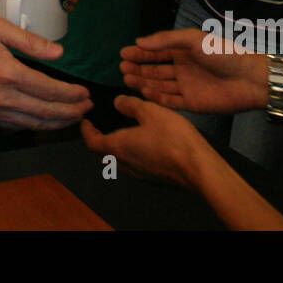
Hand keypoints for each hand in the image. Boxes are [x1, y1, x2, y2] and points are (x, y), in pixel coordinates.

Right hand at [0, 16, 92, 129]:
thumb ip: (30, 41)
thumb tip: (59, 54)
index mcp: (7, 74)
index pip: (50, 90)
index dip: (72, 94)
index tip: (85, 93)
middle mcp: (1, 98)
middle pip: (46, 112)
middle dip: (71, 112)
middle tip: (87, 108)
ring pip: (33, 124)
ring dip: (57, 122)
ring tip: (74, 116)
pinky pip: (17, 125)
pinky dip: (36, 124)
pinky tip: (46, 117)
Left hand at [81, 95, 214, 187]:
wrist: (197, 168)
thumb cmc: (171, 137)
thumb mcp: (151, 111)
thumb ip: (131, 105)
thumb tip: (116, 103)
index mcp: (118, 147)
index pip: (92, 142)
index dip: (86, 131)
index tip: (85, 121)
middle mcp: (125, 164)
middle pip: (103, 154)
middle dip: (99, 140)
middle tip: (101, 127)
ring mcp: (140, 174)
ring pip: (119, 162)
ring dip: (114, 148)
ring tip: (120, 134)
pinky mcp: (154, 179)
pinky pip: (134, 166)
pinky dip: (130, 154)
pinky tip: (142, 145)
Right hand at [119, 28, 266, 113]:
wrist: (249, 80)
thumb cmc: (223, 54)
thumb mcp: (193, 40)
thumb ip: (165, 40)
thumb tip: (139, 41)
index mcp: (185, 51)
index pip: (158, 52)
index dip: (140, 53)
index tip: (123, 54)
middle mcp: (184, 69)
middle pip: (156, 69)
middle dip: (139, 68)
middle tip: (121, 68)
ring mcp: (187, 87)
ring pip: (160, 85)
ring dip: (143, 81)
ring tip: (127, 79)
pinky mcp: (192, 104)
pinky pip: (170, 101)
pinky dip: (156, 97)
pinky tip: (143, 92)